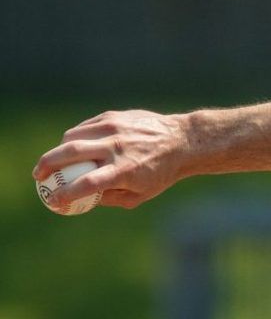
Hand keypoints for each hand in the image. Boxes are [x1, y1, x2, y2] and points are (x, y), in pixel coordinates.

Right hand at [32, 110, 186, 208]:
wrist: (182, 141)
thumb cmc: (162, 172)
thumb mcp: (141, 195)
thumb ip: (111, 199)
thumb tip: (84, 198)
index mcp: (123, 171)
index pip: (85, 184)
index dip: (64, 194)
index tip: (53, 201)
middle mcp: (116, 148)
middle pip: (69, 154)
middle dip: (46, 166)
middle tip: (39, 176)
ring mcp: (114, 129)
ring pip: (72, 137)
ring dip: (58, 150)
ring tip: (57, 161)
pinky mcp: (113, 117)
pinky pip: (85, 127)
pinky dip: (76, 137)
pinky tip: (76, 146)